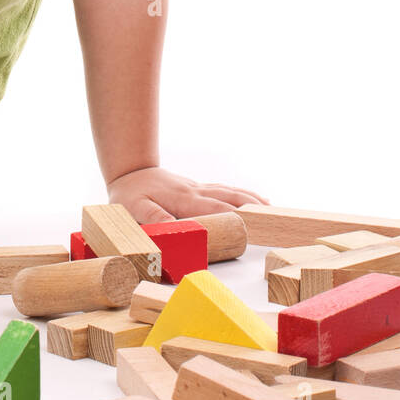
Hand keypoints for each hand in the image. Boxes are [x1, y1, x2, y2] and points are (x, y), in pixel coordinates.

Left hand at [106, 165, 270, 224]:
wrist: (128, 170)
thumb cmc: (129, 194)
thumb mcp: (134, 208)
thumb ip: (155, 217)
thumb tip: (176, 229)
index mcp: (182, 199)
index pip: (212, 209)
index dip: (232, 217)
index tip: (250, 226)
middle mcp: (194, 191)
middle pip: (227, 199)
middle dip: (249, 208)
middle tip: (272, 219)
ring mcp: (197, 188)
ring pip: (229, 192)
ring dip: (250, 200)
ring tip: (271, 210)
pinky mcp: (197, 188)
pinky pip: (224, 190)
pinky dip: (242, 194)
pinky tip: (255, 200)